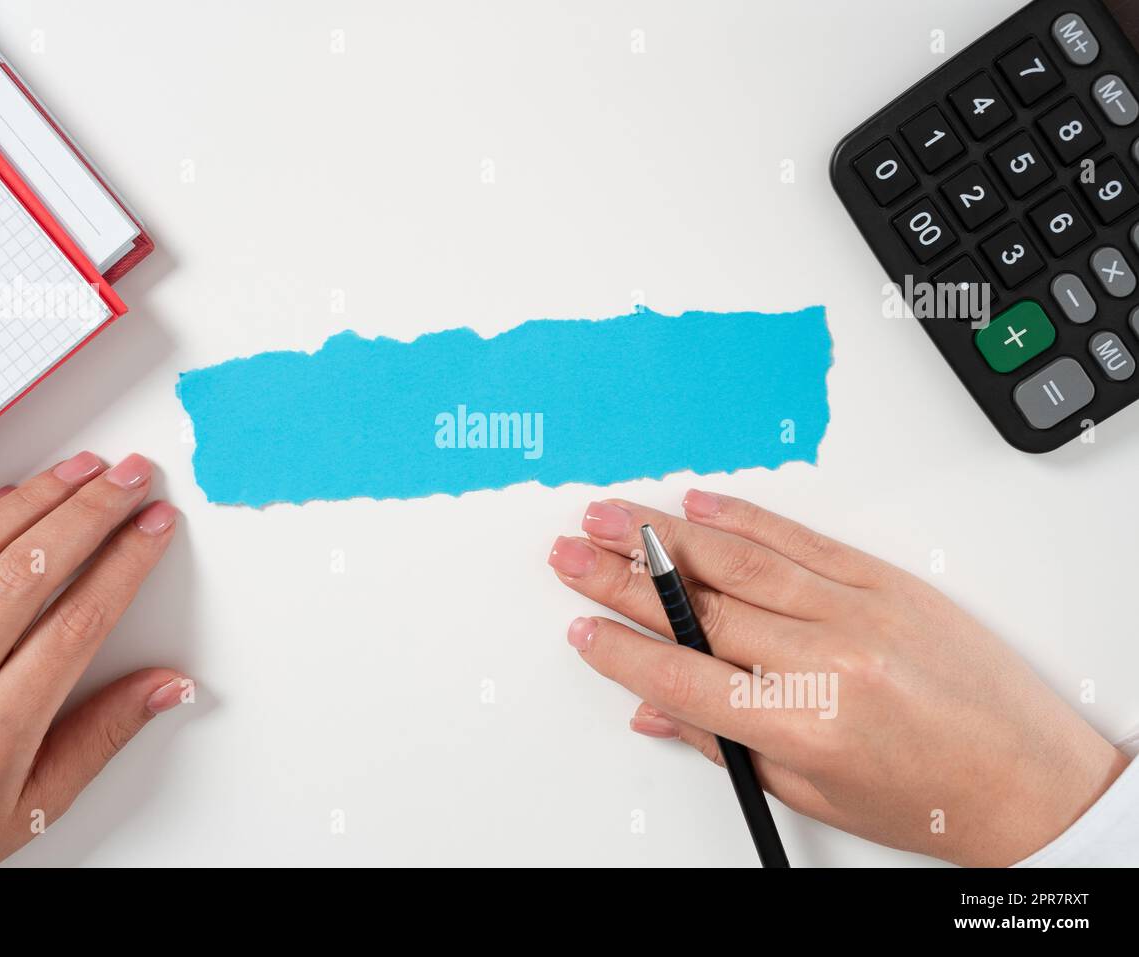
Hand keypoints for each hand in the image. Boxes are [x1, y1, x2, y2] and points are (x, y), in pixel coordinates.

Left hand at [0, 453, 190, 866]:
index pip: (79, 622)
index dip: (127, 563)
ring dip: (31, 500)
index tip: (155, 528)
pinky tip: (1, 500)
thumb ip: (104, 736)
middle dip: (91, 511)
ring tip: (78, 471)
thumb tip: (167, 687)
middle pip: (29, 571)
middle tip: (130, 478)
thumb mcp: (32, 806)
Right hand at [549, 492, 1128, 865]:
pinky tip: (698, 503)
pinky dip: (744, 516)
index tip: (580, 625)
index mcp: (805, 724)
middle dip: (622, 577)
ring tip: (612, 515)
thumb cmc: (930, 799)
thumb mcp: (812, 794)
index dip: (622, 648)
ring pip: (739, 560)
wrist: (1031, 781)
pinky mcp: (886, 581)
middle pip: (699, 607)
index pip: (684, 675)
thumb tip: (657, 707)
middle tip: (570, 549)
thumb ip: (725, 743)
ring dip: (665, 535)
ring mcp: (859, 610)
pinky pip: (801, 540)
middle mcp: (828, 658)